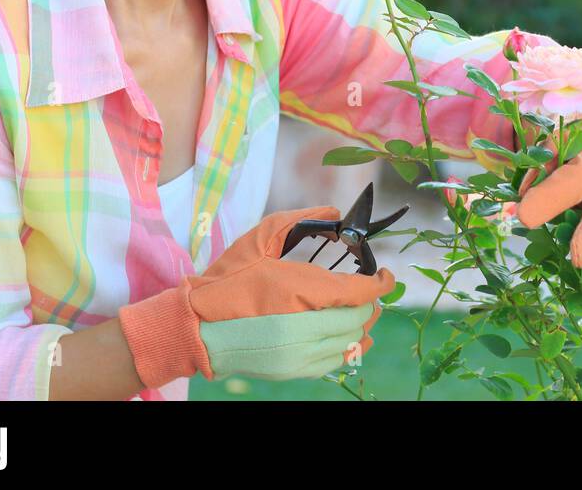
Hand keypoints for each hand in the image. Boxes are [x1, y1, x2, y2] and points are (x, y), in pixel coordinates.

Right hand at [119, 207, 394, 387]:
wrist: (195, 327)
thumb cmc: (226, 281)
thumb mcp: (260, 240)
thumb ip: (299, 221)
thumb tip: (334, 211)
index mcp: (299, 291)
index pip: (358, 292)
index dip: (380, 283)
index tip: (386, 274)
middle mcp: (305, 327)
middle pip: (359, 317)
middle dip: (371, 301)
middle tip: (371, 287)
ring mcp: (300, 354)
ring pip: (352, 341)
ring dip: (363, 324)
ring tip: (361, 308)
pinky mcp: (294, 370)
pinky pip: (336, 361)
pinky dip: (349, 346)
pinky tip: (351, 335)